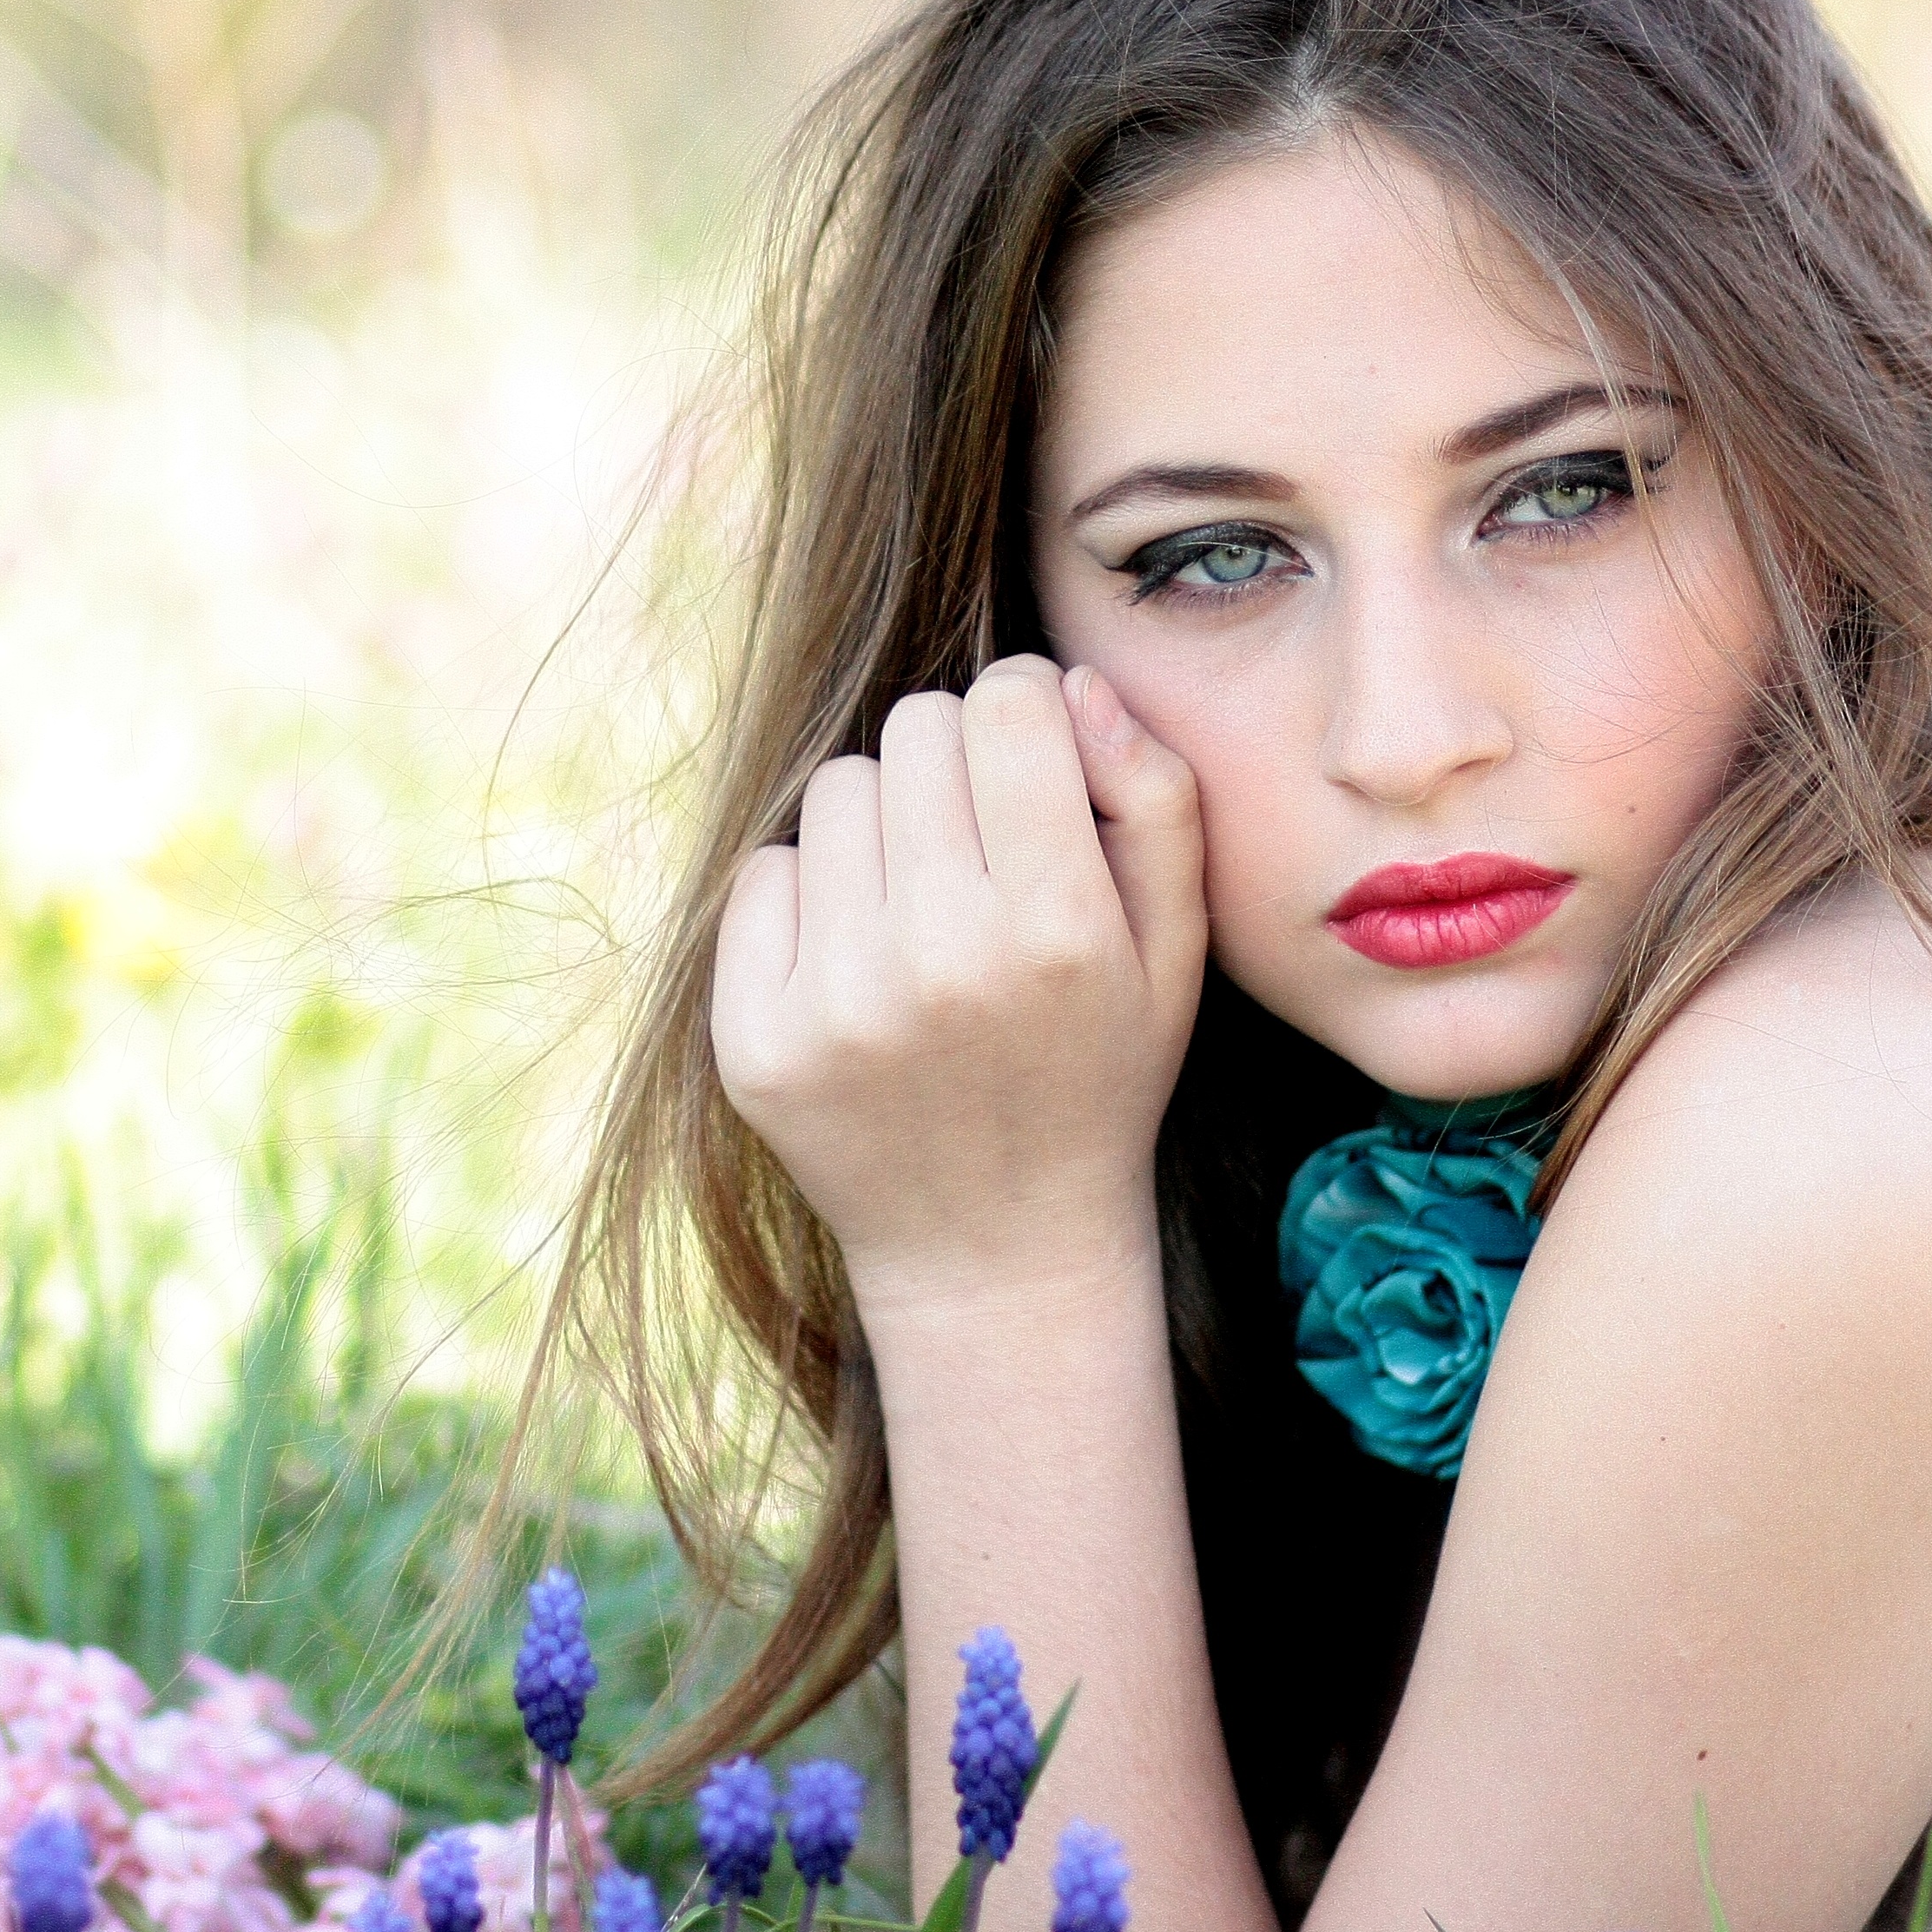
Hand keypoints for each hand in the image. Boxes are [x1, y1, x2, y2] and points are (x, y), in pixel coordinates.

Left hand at [710, 654, 1206, 1309]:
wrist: (997, 1248)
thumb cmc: (1098, 1075)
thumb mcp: (1176, 950)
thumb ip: (1156, 800)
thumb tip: (1071, 684)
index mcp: (1058, 929)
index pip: (1004, 706)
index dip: (1024, 715)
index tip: (1031, 764)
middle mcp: (939, 960)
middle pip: (915, 732)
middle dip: (954, 766)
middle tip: (980, 847)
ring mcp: (834, 1004)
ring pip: (837, 791)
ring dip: (882, 824)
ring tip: (921, 906)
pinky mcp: (755, 1041)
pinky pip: (764, 874)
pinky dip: (811, 896)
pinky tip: (860, 960)